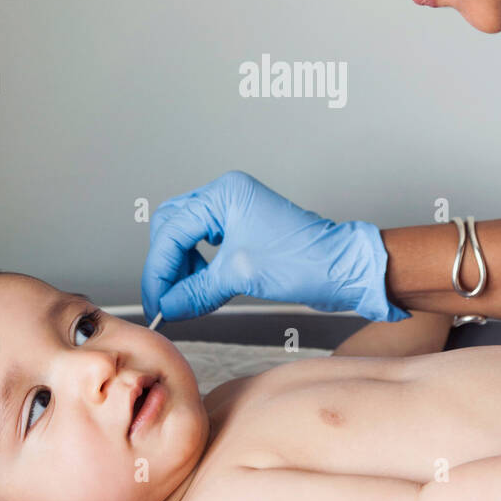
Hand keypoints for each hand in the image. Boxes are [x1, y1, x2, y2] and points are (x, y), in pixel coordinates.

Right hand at [140, 170, 410, 324]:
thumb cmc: (307, 261)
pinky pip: (206, 247)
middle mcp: (227, 197)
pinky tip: (200, 289)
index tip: (156, 300)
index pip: (173, 231)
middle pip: (173, 227)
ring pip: (187, 237)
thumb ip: (196, 290)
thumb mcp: (241, 276)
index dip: (160, 270)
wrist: (345, 269)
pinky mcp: (244, 231)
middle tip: (165, 298)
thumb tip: (168, 305)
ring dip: (181, 268)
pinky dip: (198, 269)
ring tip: (184, 297)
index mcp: (224, 194)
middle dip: (167, 265)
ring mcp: (235, 213)